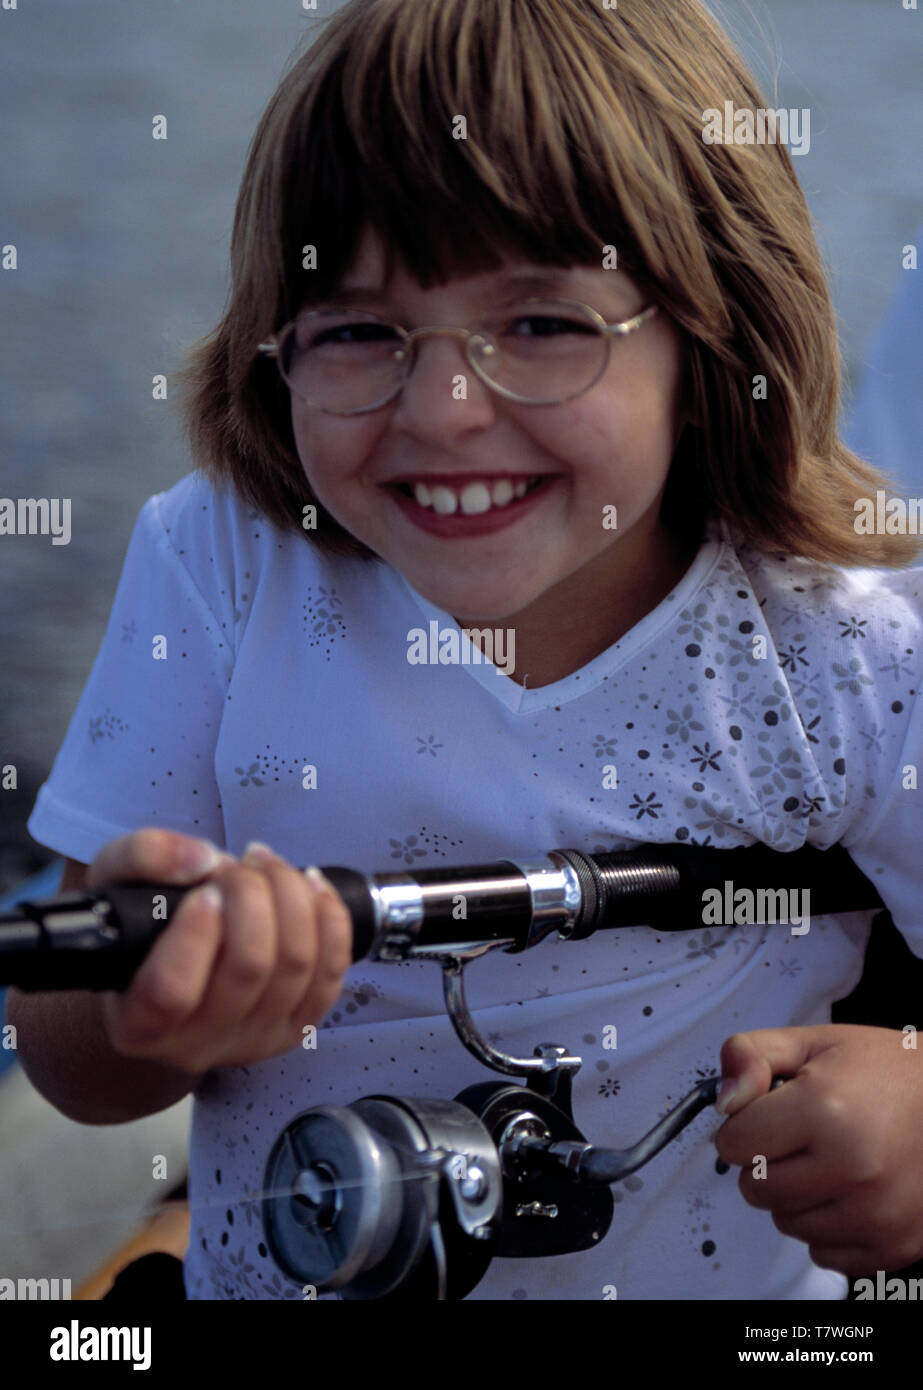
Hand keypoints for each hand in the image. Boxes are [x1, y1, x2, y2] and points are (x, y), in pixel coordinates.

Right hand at [89, 829, 352, 1075]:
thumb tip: (203, 860)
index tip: (205, 890)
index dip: (195, 933)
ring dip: (290, 895)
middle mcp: (196, 1045)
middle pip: (249, 967)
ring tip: (263, 865)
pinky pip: (332, 970)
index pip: (171, 991)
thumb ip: (143, 856)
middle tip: (235, 864)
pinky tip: (308, 883)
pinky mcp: (298, 1027)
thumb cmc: (138, 924)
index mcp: (137, 1023)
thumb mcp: (114, 879)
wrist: (166, 964)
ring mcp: (254, 1041)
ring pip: (296, 964)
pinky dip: (329, 916)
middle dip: (251, 894)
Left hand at [713, 1023, 922, 1275]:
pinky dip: (826, 1226)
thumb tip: (724, 1100)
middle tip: (801, 1135)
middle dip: (765, 1161)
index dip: (745, 1124)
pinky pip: (823, 1252)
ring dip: (795, 1196)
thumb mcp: (812, 1042)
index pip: (733, 1144)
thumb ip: (750, 1055)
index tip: (770, 1113)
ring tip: (830, 1158)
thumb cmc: (885, 1071)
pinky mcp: (893, 1246)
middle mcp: (851, 1169)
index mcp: (825, 1111)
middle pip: (755, 1189)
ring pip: (785, 1223)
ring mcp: (875, 1214)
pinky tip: (849, 1190)